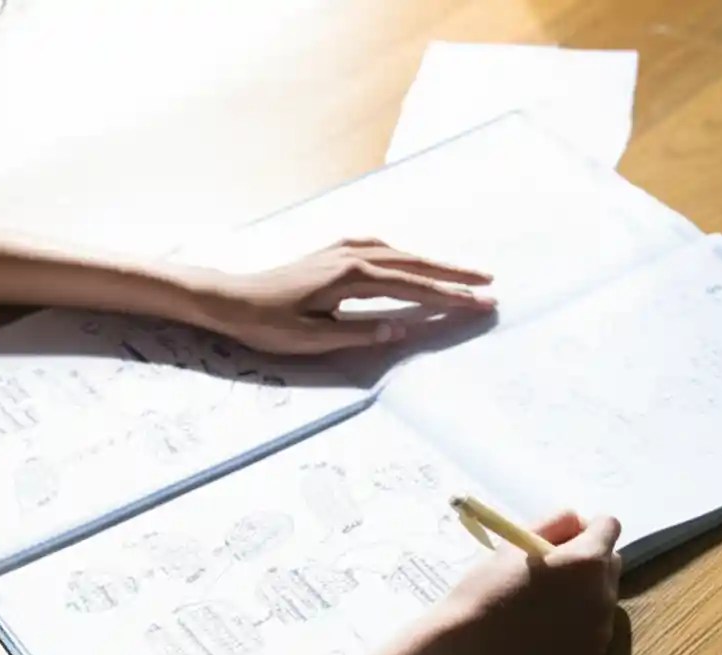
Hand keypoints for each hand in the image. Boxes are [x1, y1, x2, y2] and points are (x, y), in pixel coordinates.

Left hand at [209, 238, 495, 353]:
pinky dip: (405, 255)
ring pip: (400, 253)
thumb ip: (359, 334)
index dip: (450, 296)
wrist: (231, 298)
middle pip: (414, 264)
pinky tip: (410, 260)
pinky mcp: (332, 253)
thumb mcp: (312, 339)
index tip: (482, 302)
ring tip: (462, 274)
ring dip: (432, 263)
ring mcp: (341, 250)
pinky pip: (381, 249)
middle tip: (490, 284)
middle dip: (454, 275)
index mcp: (351, 278)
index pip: (413, 287)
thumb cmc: (267, 324)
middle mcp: (351, 257)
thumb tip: (401, 327)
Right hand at [446, 511, 623, 654]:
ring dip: (584, 589)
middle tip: (551, 568)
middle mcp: (604, 593)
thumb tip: (578, 522)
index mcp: (587, 560)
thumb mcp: (516, 542)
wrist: (473, 646)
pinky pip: (595, 623)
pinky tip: (547, 623)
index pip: (609, 526)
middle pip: (610, 562)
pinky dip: (579, 618)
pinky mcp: (594, 651)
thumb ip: (554, 523)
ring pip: (603, 594)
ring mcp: (601, 626)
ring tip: (546, 599)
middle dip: (588, 558)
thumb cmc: (489, 587)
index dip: (587, 528)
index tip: (563, 539)